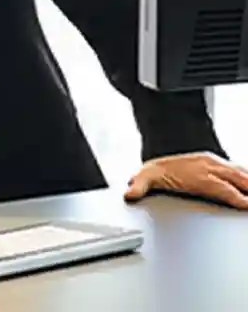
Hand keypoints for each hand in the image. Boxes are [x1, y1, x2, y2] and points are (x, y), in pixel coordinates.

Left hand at [124, 151, 247, 209]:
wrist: (155, 159)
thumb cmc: (155, 172)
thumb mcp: (144, 179)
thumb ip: (139, 187)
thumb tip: (129, 194)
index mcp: (194, 173)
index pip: (220, 187)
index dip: (235, 197)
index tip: (246, 205)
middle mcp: (206, 165)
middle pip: (236, 178)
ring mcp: (213, 162)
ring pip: (238, 172)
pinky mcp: (216, 161)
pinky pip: (235, 168)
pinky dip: (245, 174)